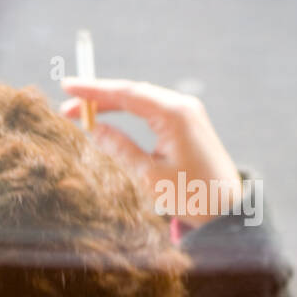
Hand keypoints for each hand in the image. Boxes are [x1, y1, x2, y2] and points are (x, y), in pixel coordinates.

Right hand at [60, 78, 241, 227]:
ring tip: (83, 112)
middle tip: (67, 106)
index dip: (94, 90)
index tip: (67, 87)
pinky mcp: (189, 122)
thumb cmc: (192, 195)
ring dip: (113, 104)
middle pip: (133, 93)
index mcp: (174, 114)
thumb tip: (94, 128)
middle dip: (99, 98)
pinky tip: (111, 115)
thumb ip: (120, 148)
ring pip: (142, 99)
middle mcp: (183, 106)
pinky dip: (130, 111)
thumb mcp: (149, 175)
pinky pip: (153, 109)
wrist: (228, 209)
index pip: (126, 93)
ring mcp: (188, 112)